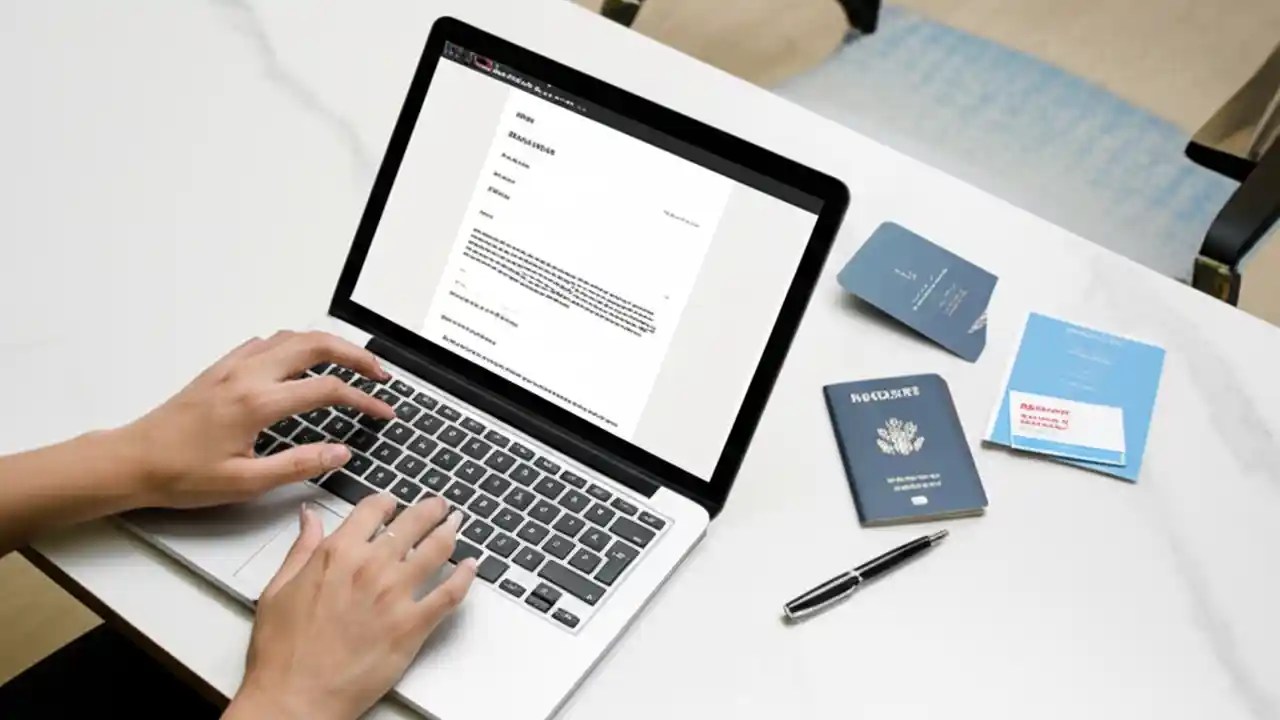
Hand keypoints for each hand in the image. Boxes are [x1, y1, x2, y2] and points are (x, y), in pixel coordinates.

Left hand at [122, 330, 395, 508]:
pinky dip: (294, 344)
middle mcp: (248, 375)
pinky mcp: (221, 369)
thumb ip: (299, 464)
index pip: (327, 390)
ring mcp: (233, 367)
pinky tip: (300, 361)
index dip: (363, 399)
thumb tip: (340, 452)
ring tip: (351, 363)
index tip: (383, 411)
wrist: (132, 461)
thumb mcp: (246, 482)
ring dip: (328, 344)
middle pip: (316, 345)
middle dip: (356, 355)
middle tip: (379, 373)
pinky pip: (266, 343)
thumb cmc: (181, 475)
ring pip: (292, 337)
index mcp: (258, 403)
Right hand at [226, 494, 477, 719]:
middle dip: (430, 509)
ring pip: (437, 549)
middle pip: (413, 522)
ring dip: (450, 532)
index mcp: (337, 554)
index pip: (373, 510)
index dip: (388, 502)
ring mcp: (396, 595)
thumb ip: (301, 548)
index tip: (394, 502)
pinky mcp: (414, 625)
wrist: (296, 697)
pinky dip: (466, 576)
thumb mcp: (279, 588)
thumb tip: (310, 516)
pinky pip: (450, 593)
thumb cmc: (283, 651)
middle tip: (440, 506)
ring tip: (457, 525)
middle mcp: (371, 567)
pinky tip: (472, 567)